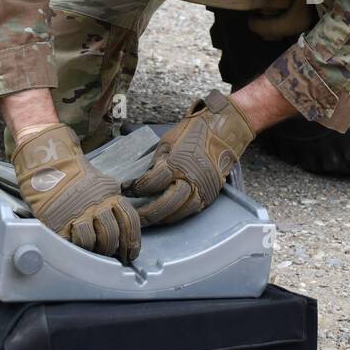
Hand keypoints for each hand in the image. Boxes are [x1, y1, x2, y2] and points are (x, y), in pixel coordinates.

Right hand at [12, 122, 141, 263]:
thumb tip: (125, 227)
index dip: (133, 241)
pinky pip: (73, 243)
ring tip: (93, 249)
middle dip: (113, 248)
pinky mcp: (59, 224)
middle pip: (112, 235)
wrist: (48, 166)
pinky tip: (78, 245)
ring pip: (94, 242)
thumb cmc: (75, 176)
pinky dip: (77, 247)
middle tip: (111, 253)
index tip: (131, 253)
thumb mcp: (103, 184)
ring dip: (95, 249)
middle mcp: (97, 206)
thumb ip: (114, 203)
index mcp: (111, 196)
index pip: (129, 221)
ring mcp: (77, 215)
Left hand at [126, 90, 255, 226]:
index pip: (150, 184)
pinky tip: (166, 217)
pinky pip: (192, 211)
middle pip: (165, 205)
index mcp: (177, 163)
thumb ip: (156, 163)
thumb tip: (144, 180)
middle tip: (133, 216)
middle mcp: (190, 179)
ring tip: (147, 220)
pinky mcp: (210, 194)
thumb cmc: (194, 132)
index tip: (125, 189)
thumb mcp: (168, 142)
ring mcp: (202, 188)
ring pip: (179, 213)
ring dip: (161, 219)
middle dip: (146, 213)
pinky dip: (177, 216)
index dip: (135, 188)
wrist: (224, 130)